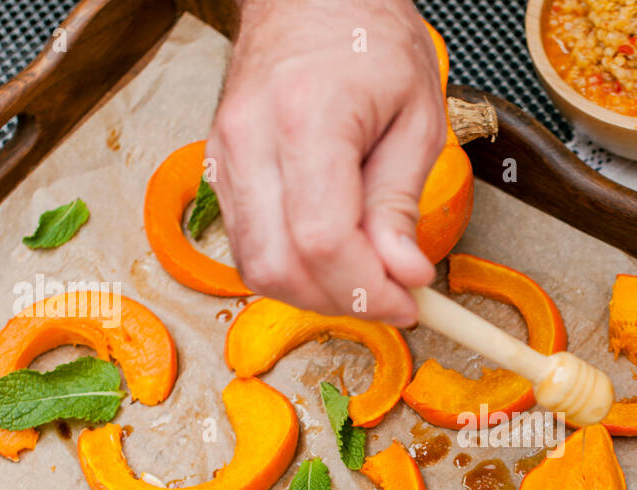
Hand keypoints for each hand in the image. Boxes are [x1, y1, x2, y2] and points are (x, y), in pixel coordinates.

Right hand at [208, 0, 446, 325]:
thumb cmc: (369, 39)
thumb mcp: (416, 118)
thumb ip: (401, 203)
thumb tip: (403, 274)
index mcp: (307, 118)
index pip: (323, 240)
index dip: (367, 289)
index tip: (408, 302)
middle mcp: (251, 139)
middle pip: (280, 266)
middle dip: (341, 301)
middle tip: (390, 298)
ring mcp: (225, 154)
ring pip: (256, 266)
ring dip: (314, 292)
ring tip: (364, 278)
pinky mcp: (220, 167)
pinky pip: (248, 245)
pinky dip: (292, 268)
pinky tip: (331, 258)